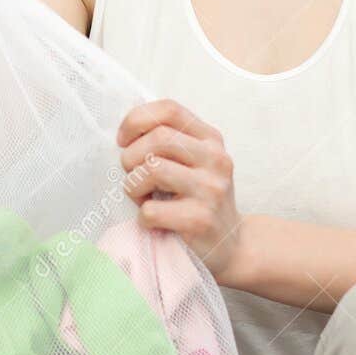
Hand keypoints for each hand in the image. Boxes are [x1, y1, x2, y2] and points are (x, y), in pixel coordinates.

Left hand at [117, 98, 244, 280]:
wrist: (231, 245)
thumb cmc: (199, 200)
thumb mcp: (193, 163)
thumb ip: (169, 141)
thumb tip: (127, 127)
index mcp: (211, 139)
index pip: (169, 109)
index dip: (136, 120)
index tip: (123, 141)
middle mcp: (215, 159)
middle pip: (158, 138)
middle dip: (131, 157)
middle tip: (132, 176)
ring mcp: (210, 189)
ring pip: (151, 169)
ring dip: (134, 186)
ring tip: (143, 198)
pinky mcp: (200, 220)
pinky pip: (151, 210)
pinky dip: (142, 217)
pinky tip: (154, 221)